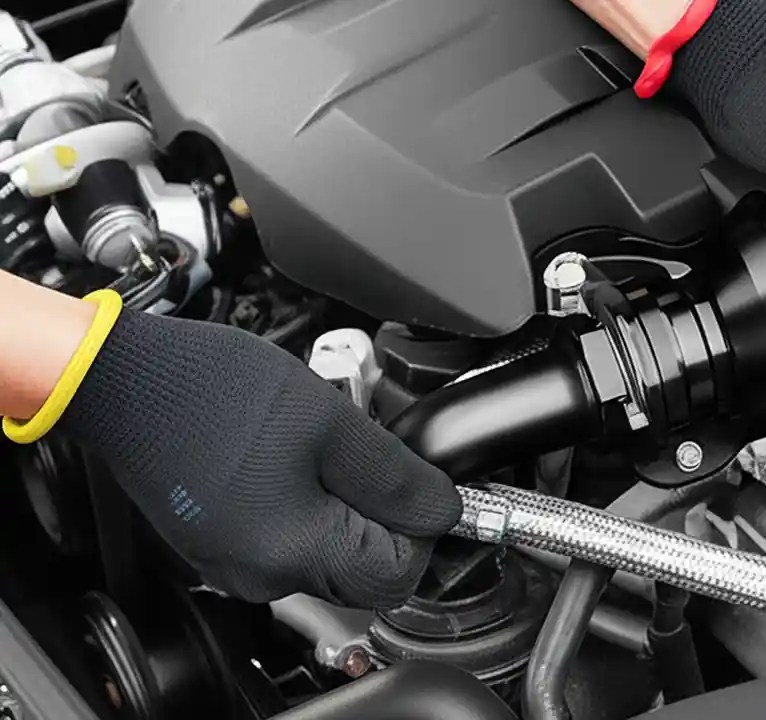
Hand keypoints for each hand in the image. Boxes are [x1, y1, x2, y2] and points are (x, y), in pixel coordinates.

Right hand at [58, 311, 461, 607]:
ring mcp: (236, 566)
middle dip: (382, 518)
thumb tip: (444, 511)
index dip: (420, 528)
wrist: (122, 378)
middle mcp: (261, 576)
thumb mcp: (332, 422)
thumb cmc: (209, 390)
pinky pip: (288, 540)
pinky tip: (292, 457)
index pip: (397, 576)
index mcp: (293, 553)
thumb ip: (398, 478)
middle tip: (365, 456)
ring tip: (322, 448)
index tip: (412, 483)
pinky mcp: (220, 546)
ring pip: (327, 554)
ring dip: (344, 507)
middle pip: (362, 572)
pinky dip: (307, 505)